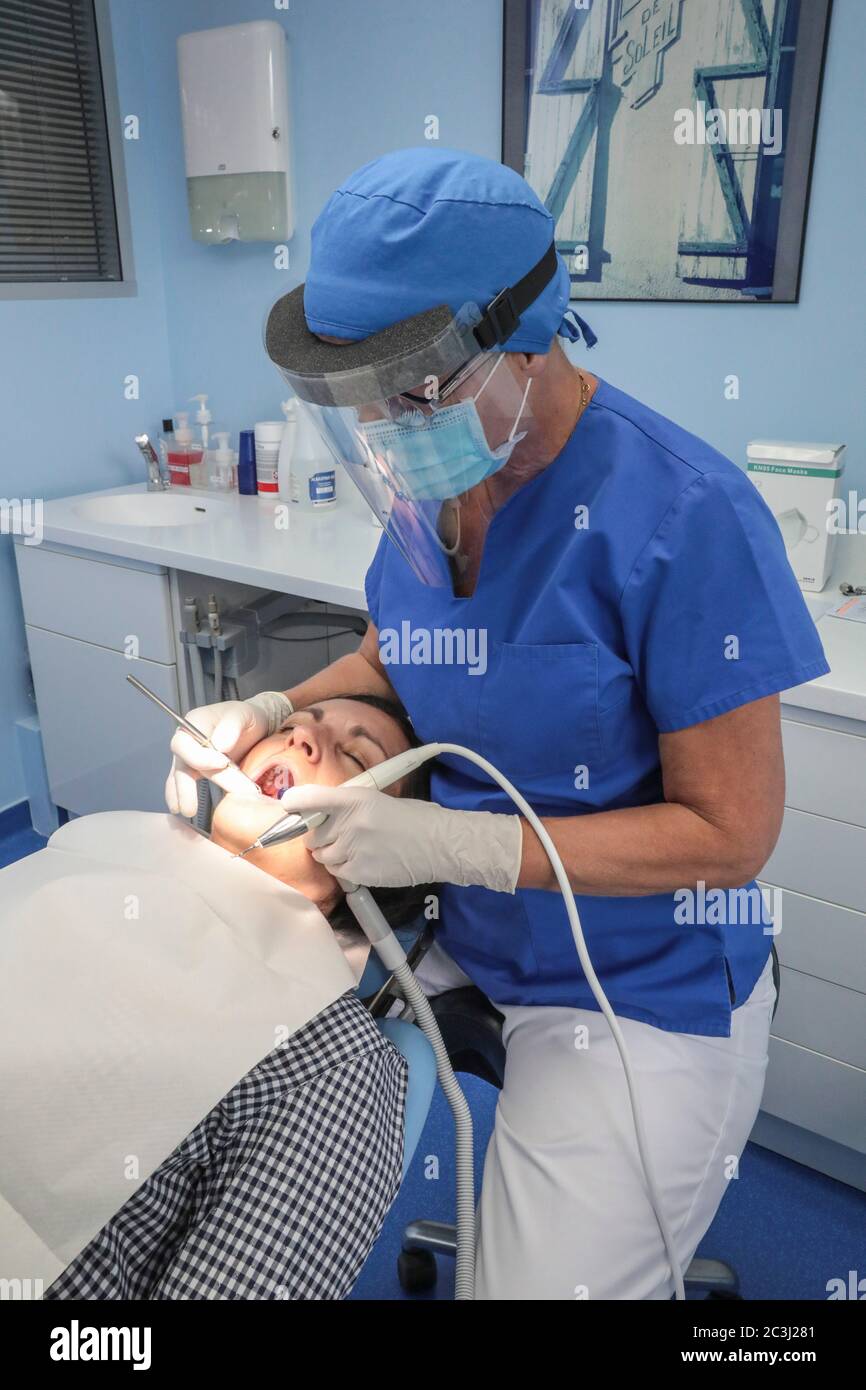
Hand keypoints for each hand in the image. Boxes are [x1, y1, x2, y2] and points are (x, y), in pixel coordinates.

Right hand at [165, 692, 291, 817]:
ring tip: (187, 811)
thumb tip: (220, 745)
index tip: (222, 763)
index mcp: (194, 723)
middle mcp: (188, 741)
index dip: (200, 757)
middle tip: (192, 808)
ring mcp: (190, 757)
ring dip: (184, 795)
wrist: (256, 725)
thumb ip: (232, 725)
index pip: (186, 743)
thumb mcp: (243, 714)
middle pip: (181, 764)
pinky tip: (181, 809)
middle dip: (187, 786)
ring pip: (182, 777)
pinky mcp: (197, 771)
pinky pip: (184, 783)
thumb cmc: (247, 717)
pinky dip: (181, 796)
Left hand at [275, 783, 522, 892]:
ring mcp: (354, 850)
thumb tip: (324, 812)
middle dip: (319, 836)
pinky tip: (363, 862)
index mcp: (356, 799)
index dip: (294, 804)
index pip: (311, 799)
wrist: (441, 844)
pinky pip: (337, 873)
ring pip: (322, 856)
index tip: (288, 807)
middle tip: (336, 835)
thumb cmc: (416, 819)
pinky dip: (344, 869)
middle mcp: (350, 824)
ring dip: (331, 854)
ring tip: (353, 850)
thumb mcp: (379, 801)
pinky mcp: (360, 873)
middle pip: (312, 834)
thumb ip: (350, 807)